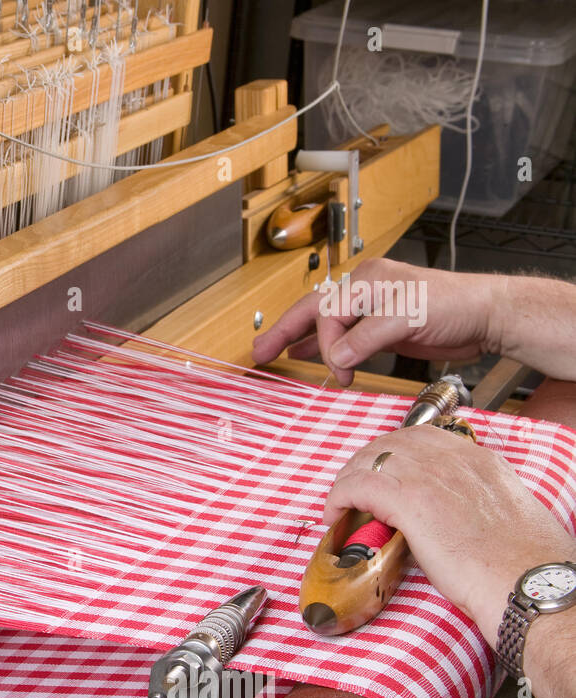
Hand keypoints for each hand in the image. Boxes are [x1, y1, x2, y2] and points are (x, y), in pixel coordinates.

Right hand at [252, 258, 496, 386]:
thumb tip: (335, 355)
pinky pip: (341, 334)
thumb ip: (367, 337)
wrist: (486, 316)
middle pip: (312, 310)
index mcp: (367, 280)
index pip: (328, 313)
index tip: (339, 370)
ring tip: (271, 352)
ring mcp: (371, 308)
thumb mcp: (408, 318)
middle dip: (283, 331)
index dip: (327, 345)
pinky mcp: (380, 327)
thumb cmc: (456, 305)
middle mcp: (364, 290)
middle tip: (259, 352)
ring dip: (298, 339)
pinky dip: (321, 346)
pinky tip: (305, 354)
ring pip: (323, 322)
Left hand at [321, 425, 575, 642]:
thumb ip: (475, 500)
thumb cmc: (522, 562)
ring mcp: (430, 477)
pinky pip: (357, 486)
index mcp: (479, 460)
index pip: (421, 437)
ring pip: (368, 460)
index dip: (392, 453)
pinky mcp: (409, 502)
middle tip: (352, 489)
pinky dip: (338, 498)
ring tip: (341, 503)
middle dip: (364, 463)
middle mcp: (452, 460)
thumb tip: (450, 514)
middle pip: (389, 443)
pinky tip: (334, 516)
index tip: (381, 474)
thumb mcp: (505, 511)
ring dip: (347, 480)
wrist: (528, 581)